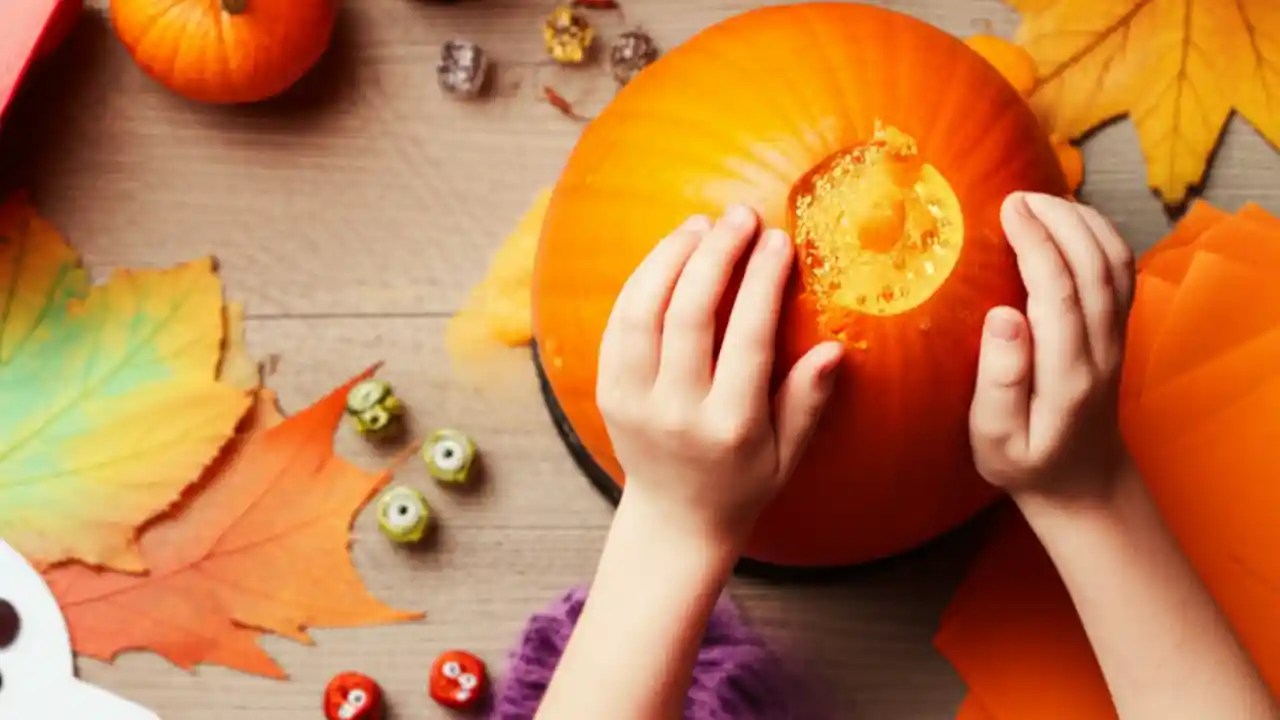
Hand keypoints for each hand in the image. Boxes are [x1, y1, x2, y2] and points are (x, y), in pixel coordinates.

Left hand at [596, 204, 843, 548]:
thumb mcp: (787, 454)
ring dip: (670, 258)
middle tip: (740, 216)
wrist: (674, 520)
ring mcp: (633, 401)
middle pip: (688, 315)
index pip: (747, 339)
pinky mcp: (607, 392)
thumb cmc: (742, 482)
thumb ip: (808, 402)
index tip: (778, 240)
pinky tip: (670, 255)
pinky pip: (619, 324)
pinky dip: (642, 282)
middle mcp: (675, 412)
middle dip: (715, 254)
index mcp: (729, 427)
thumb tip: (834, 350)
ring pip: (642, 311)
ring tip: (700, 225)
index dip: (762, 283)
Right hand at [970, 193, 1135, 500]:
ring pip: (1116, 264)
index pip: (1060, 293)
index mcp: (1069, 376)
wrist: (1082, 484)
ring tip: (1040, 199)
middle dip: (1059, 220)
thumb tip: (1002, 314)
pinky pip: (1121, 271)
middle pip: (1095, 267)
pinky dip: (1098, 235)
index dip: (1036, 244)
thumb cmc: (1026, 464)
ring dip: (1083, 222)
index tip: (1007, 211)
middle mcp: (1102, 351)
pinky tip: (1068, 221)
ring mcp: (1116, 339)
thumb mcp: (994, 439)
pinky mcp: (1117, 332)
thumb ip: (999, 380)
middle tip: (1017, 196)